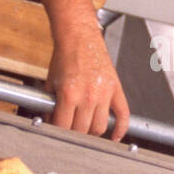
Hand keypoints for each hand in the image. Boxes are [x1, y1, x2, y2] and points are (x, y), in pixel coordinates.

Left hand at [47, 17, 129, 140]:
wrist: (79, 36)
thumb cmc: (65, 56)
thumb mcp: (51, 82)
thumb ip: (51, 105)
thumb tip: (52, 123)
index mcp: (69, 94)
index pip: (63, 126)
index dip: (58, 132)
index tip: (57, 133)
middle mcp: (88, 96)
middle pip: (82, 130)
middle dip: (73, 133)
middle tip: (70, 130)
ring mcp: (104, 94)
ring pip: (100, 127)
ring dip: (92, 132)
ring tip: (86, 128)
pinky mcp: (116, 89)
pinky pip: (122, 115)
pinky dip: (120, 129)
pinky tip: (114, 137)